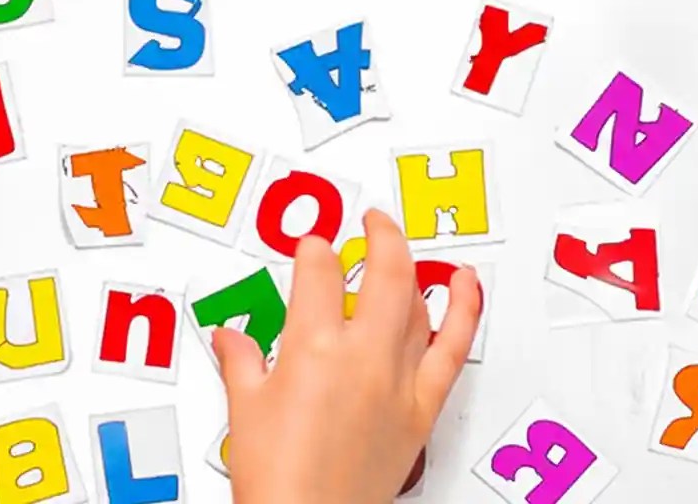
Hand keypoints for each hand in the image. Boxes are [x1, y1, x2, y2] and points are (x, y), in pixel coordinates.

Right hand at [214, 210, 480, 503]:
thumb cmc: (279, 478)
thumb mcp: (244, 410)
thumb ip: (242, 362)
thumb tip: (230, 338)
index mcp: (312, 347)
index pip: (318, 272)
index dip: (314, 251)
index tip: (312, 248)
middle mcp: (361, 355)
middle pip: (383, 271)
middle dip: (378, 233)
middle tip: (371, 219)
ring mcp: (397, 379)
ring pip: (417, 302)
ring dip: (411, 268)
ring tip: (402, 250)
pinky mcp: (421, 407)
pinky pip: (454, 347)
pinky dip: (466, 310)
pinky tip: (467, 286)